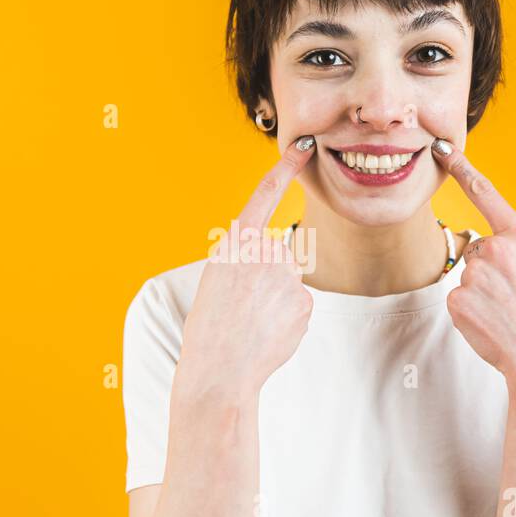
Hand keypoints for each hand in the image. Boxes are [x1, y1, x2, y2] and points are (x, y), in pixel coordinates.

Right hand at [178, 135, 317, 398]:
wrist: (219, 369)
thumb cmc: (211, 327)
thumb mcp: (216, 278)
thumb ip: (244, 258)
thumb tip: (276, 259)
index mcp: (235, 242)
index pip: (264, 196)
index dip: (285, 169)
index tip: (304, 148)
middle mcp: (264, 251)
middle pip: (277, 256)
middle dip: (266, 279)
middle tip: (242, 307)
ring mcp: (287, 276)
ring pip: (288, 283)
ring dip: (275, 301)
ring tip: (252, 323)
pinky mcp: (305, 301)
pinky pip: (298, 305)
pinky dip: (286, 320)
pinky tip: (267, 333)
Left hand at [432, 138, 515, 405]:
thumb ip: (514, 254)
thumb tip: (481, 254)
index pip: (487, 196)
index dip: (463, 169)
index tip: (441, 149)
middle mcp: (497, 250)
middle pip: (476, 252)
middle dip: (488, 273)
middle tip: (514, 301)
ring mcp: (475, 274)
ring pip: (468, 280)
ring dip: (481, 297)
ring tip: (508, 316)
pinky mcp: (458, 300)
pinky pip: (458, 302)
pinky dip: (471, 316)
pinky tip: (493, 326)